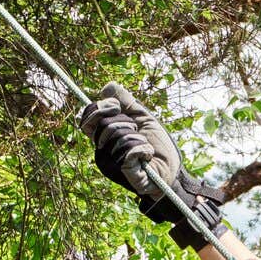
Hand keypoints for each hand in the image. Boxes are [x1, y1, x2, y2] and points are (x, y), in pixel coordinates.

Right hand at [78, 82, 227, 248]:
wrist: (171, 170)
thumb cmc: (158, 146)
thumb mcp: (142, 117)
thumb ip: (126, 102)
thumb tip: (107, 87)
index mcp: (103, 135)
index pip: (88, 116)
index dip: (101, 106)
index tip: (116, 107)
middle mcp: (101, 149)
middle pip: (104, 123)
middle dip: (126, 123)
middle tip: (138, 134)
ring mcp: (109, 162)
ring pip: (118, 136)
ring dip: (138, 138)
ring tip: (144, 147)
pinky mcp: (121, 172)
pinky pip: (129, 150)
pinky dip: (144, 148)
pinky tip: (147, 156)